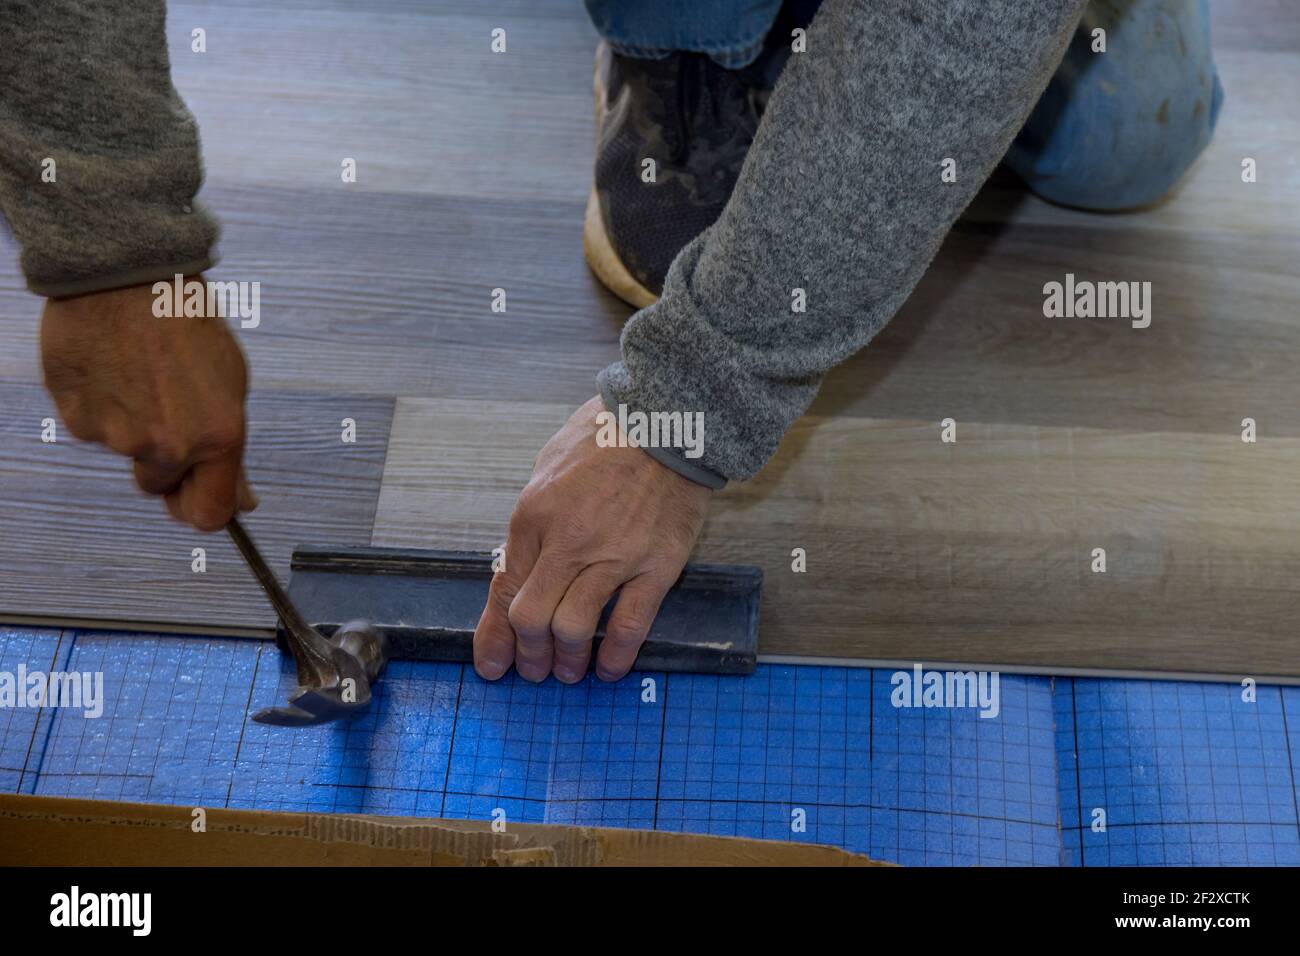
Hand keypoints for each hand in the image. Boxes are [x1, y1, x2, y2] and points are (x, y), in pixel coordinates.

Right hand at [41, 281, 255, 530]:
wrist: (125, 276)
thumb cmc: (185, 323)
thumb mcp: (229, 384)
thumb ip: (229, 450)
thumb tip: (244, 504)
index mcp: (218, 438)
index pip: (210, 515)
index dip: (204, 510)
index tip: (199, 498)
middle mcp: (168, 446)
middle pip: (160, 486)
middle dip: (166, 462)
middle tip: (166, 410)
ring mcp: (118, 437)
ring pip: (127, 453)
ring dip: (133, 428)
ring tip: (140, 375)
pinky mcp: (78, 421)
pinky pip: (94, 430)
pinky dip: (103, 408)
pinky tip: (112, 369)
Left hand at [473, 395, 710, 682]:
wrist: (666, 420)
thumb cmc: (604, 438)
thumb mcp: (547, 471)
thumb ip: (532, 524)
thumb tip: (517, 572)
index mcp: (533, 515)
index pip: (505, 589)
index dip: (494, 635)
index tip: (494, 663)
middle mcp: (567, 541)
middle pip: (531, 618)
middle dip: (527, 655)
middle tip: (533, 670)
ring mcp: (613, 556)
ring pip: (573, 628)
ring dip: (566, 660)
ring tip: (569, 671)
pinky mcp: (655, 566)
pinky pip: (629, 624)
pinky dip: (615, 655)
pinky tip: (609, 668)